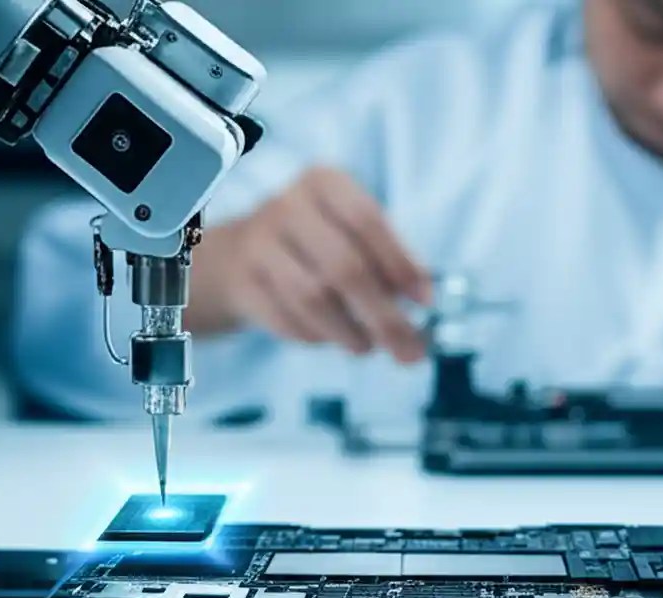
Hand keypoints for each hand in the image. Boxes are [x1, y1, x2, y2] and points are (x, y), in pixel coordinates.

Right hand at [184, 167, 430, 362]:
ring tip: (369, 346)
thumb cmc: (314, 243)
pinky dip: (317, 336)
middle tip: (410, 351)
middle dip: (384, 316)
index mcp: (324, 182)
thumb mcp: (348, 231)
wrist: (237, 256)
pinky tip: (332, 337)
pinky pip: (288, 320)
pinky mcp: (241, 283)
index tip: (425, 301)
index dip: (400, 263)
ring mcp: (259, 244)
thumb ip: (386, 258)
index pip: (368, 221)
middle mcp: (288, 206)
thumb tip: (421, 300)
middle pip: (344, 267)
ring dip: (350, 333)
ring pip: (314, 299)